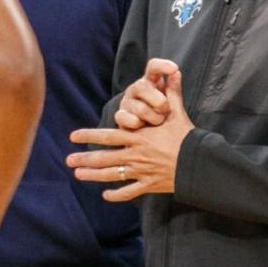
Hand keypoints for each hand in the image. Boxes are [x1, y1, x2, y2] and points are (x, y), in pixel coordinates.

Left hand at [68, 68, 194, 201]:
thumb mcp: (178, 112)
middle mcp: (136, 154)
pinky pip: (129, 191)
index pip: (109, 135)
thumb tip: (174, 71)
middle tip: (68, 160)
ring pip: (112, 175)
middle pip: (105, 158)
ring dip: (93, 175)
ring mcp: (141, 171)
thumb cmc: (187, 136)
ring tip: (78, 175)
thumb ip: (172, 93)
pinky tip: (105, 195)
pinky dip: (116, 194)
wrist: (199, 162)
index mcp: (139, 136)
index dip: (89, 135)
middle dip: (85, 159)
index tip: (73, 136)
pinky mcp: (149, 184)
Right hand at [115, 58, 179, 131]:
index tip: (174, 69)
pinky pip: (126, 117)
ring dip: (152, 117)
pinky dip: (137, 123)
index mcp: (150, 81)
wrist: (153, 139)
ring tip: (157, 122)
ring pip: (138, 106)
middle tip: (166, 112)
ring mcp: (126, 102)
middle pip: (142, 85)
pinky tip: (142, 126)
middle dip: (158, 101)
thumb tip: (177, 72)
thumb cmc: (163, 118)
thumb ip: (174, 90)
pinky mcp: (120, 116)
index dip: (162, 65)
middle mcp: (136, 88)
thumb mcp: (173, 104)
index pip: (153, 67)